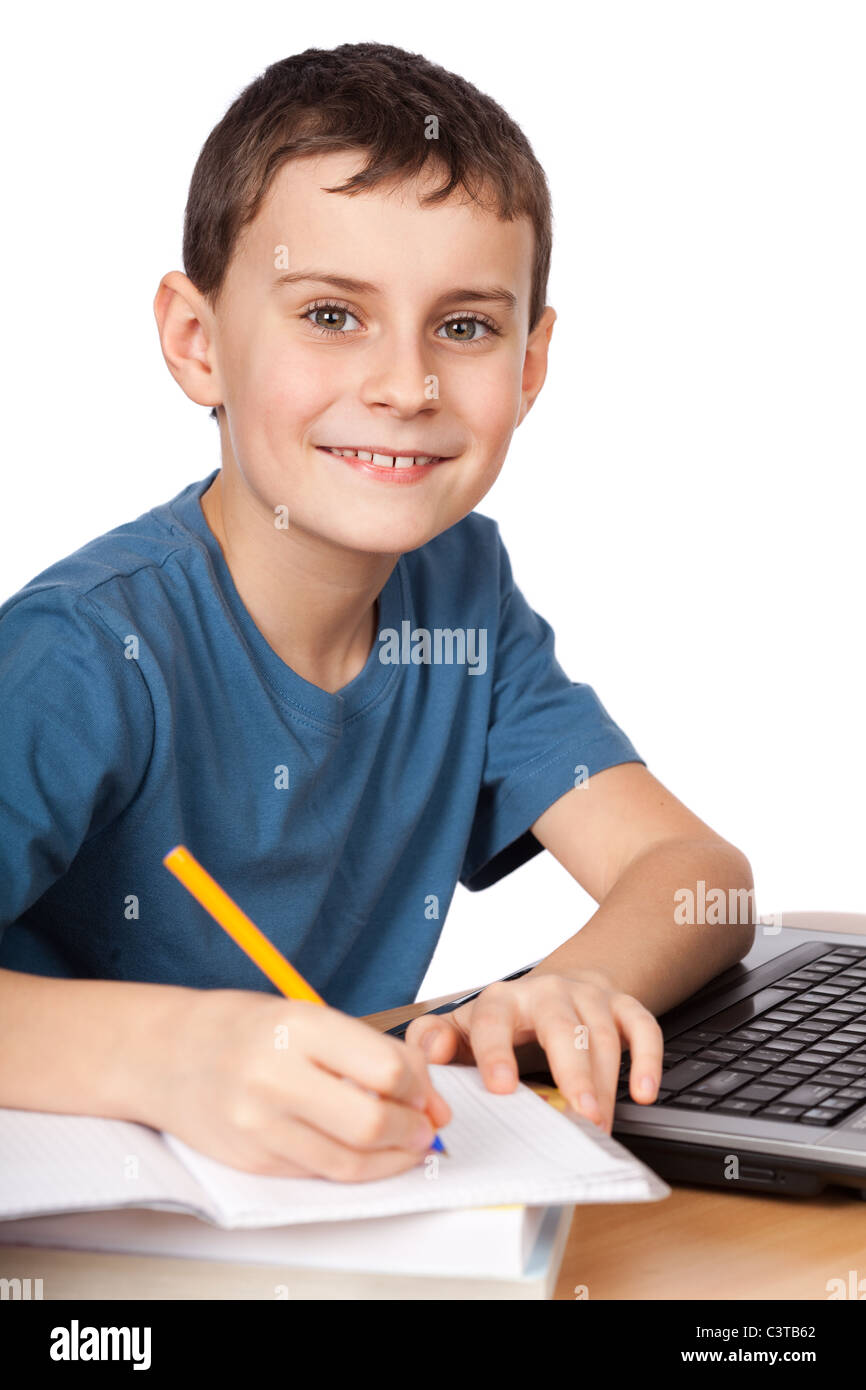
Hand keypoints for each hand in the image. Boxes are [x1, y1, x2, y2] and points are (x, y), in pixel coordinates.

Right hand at [152, 989, 451, 1180]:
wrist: (164, 1054)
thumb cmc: (242, 1028)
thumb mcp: (304, 1016)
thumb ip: (364, 1051)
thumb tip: (427, 1096)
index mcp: (295, 1025)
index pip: (384, 1066)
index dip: (420, 1086)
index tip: (428, 1092)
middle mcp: (274, 1074)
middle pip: (370, 1121)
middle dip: (411, 1130)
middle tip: (425, 1128)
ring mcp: (258, 1122)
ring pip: (348, 1160)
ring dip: (392, 1159)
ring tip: (405, 1146)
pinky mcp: (252, 1158)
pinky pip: (320, 1173)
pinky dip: (355, 1169)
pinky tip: (367, 1155)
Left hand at [404, 969, 662, 1132]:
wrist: (553, 987)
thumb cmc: (504, 1020)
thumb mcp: (462, 1026)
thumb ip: (433, 1039)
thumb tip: (430, 1052)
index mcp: (502, 1000)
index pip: (494, 1020)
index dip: (496, 1052)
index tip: (501, 1088)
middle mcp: (547, 992)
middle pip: (561, 1026)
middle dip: (571, 1071)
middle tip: (577, 1116)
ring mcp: (588, 997)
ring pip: (603, 1033)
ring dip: (605, 1081)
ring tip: (600, 1122)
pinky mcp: (622, 1005)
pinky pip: (643, 1026)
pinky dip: (648, 1059)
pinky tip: (643, 1093)